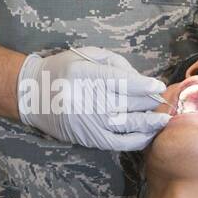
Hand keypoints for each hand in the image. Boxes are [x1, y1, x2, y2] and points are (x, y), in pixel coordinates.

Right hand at [17, 46, 167, 150]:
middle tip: (164, 103)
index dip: (145, 85)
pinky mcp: (89, 137)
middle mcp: (87, 99)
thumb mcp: (86, 55)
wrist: (33, 95)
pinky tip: (148, 135)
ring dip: (149, 122)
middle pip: (129, 103)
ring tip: (162, 119)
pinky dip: (136, 140)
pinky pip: (119, 142)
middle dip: (150, 103)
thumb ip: (115, 64)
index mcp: (85, 75)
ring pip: (127, 124)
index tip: (159, 86)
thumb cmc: (63, 70)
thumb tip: (142, 80)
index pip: (122, 82)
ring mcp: (88, 121)